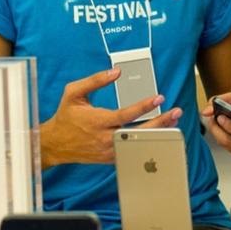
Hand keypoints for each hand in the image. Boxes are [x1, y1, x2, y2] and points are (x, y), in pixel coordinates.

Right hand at [40, 68, 181, 167]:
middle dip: (160, 122)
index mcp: (97, 121)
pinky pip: (133, 152)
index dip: (143, 107)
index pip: (125, 115)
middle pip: (138, 132)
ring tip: (173, 122)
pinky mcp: (111, 158)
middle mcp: (105, 138)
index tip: (158, 98)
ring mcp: (109, 150)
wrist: (54, 144)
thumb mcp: (74, 93)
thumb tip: (116, 71)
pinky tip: (160, 136)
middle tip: (175, 112)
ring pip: (138, 143)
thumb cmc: (66, 116)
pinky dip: (147, 144)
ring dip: (158, 133)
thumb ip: (95, 80)